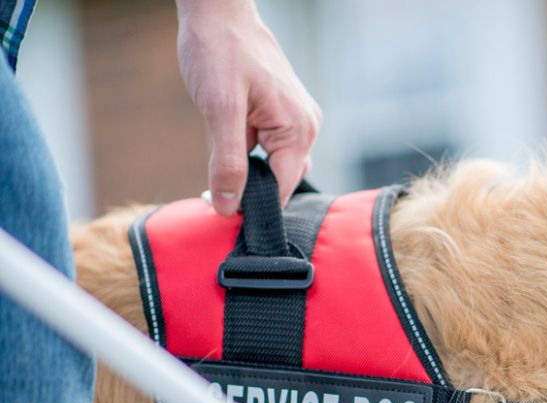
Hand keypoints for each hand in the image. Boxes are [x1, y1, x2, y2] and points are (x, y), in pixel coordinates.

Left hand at [176, 0, 320, 214]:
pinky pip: (270, 147)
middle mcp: (306, 127)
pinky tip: (227, 134)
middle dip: (249, 187)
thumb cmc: (220, 51)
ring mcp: (298, 119)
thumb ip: (228, 161)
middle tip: (212, 186)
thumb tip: (228, 207)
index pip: (281, 190)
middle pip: (281, 181)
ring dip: (247, 167)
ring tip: (219, 150)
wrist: (219, 12)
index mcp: (299, 130)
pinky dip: (248, 151)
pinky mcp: (284, 113)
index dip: (251, 205)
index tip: (219, 210)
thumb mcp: (219, 109)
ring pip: (274, 165)